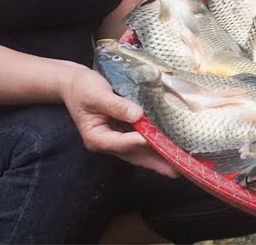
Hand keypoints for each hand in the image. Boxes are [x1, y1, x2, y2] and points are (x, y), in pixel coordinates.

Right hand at [61, 66, 178, 177]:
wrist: (75, 85)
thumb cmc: (83, 89)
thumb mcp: (96, 95)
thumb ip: (116, 105)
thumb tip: (137, 114)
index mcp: (96, 137)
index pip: (119, 142)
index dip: (137, 141)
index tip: (154, 140)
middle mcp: (107, 144)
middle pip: (134, 155)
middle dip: (156, 163)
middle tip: (178, 169)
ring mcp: (116, 141)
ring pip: (140, 154)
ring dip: (159, 160)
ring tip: (180, 166)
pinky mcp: (124, 134)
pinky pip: (141, 145)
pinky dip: (155, 148)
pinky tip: (170, 151)